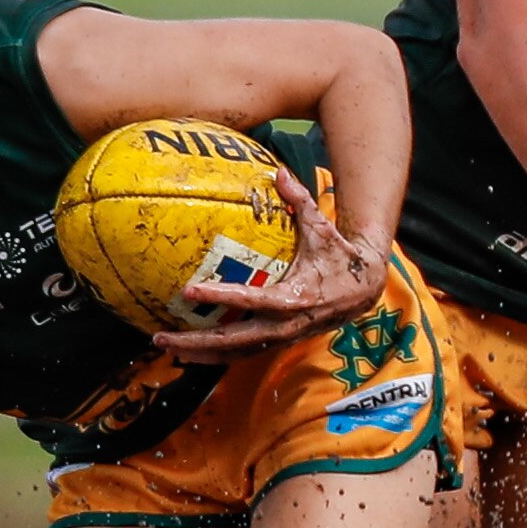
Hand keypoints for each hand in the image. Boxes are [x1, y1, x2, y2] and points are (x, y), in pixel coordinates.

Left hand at [161, 169, 385, 361]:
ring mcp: (281, 337)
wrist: (364, 290)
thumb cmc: (339, 255)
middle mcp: (286, 325)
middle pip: (235, 341)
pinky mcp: (279, 342)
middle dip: (197, 342)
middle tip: (162, 337)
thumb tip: (279, 172)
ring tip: (166, 346)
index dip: (220, 297)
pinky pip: (243, 353)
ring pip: (236, 353)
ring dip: (200, 353)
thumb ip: (300, 200)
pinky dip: (216, 355)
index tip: (189, 291)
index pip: (252, 300)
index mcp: (295, 298)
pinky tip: (190, 352)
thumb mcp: (322, 227)